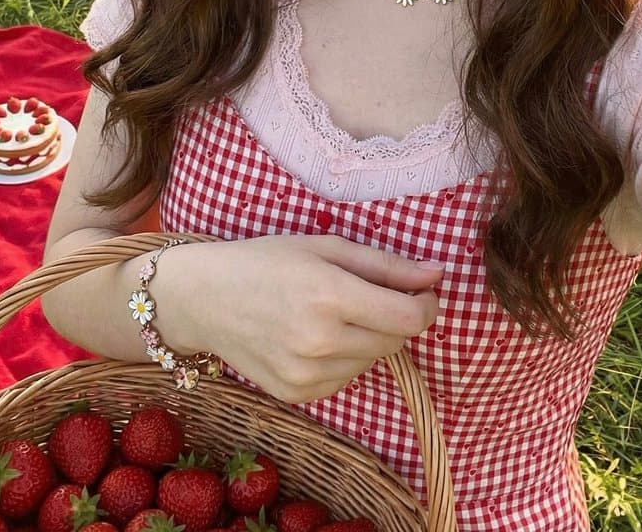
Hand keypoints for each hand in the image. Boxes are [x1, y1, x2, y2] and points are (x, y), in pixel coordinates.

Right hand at [177, 233, 444, 403]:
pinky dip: (345, 357)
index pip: (408, 318)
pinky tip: (318, 335)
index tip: (422, 290)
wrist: (204, 298)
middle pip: (395, 340)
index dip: (426, 304)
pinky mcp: (298, 395)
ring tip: (336, 311)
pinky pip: (347, 378)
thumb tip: (438, 273)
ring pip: (373, 360)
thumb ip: (386, 264)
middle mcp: (320, 341)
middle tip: (374, 293)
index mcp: (329, 295)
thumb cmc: (267, 261)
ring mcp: (307, 374)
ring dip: (370, 337)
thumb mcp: (326, 247)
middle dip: (397, 317)